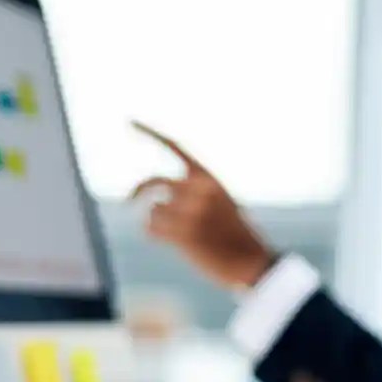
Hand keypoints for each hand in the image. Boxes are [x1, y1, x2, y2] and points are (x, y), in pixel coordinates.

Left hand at [129, 121, 274, 287]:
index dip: (151, 134)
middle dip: (138, 192)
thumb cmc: (236, 233)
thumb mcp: (223, 203)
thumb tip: (155, 198)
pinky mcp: (183, 233)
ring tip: (181, 234)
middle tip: (130, 202)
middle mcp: (200, 190)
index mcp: (210, 178)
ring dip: (160, 223)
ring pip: (153, 210)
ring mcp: (192, 211)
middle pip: (154, 183)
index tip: (129, 120)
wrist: (252, 261)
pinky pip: (150, 228)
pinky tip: (174, 242)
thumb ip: (195, 193)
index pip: (176, 149)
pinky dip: (155, 236)